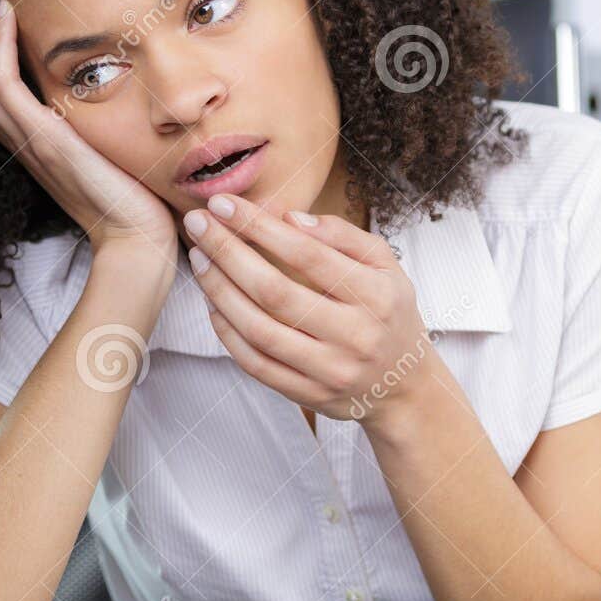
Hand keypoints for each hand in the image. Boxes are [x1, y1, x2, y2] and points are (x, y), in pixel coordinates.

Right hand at [0, 0, 175, 259]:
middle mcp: (13, 136)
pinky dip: (0, 43)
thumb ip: (80, 115)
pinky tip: (12, 14)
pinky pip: (2, 84)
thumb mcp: (94, 143)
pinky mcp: (43, 139)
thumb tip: (95, 77)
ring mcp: (23, 138)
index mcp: (20, 136)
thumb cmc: (126, 194)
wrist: (136, 237)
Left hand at [181, 193, 442, 426]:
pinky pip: (256, 364)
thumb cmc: (388, 313)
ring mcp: (330, 370)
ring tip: (199, 258)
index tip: (223, 205)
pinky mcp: (309, 395)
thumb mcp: (385, 265)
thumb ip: (342, 236)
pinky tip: (212, 303)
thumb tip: (290, 218)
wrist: (403, 386)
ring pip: (259, 330)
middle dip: (227, 252)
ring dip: (219, 290)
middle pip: (275, 291)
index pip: (308, 254)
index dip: (260, 227)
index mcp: (375, 295)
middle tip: (197, 224)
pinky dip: (228, 332)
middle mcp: (354, 335)